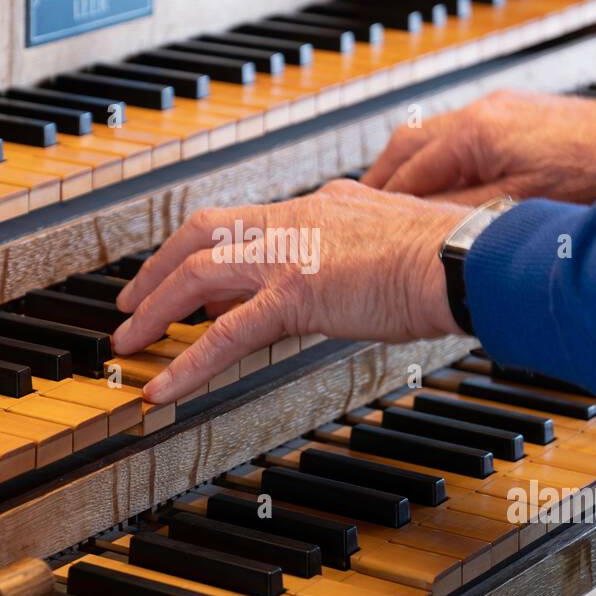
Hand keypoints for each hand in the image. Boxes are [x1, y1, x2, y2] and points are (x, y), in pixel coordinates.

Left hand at [112, 179, 470, 402]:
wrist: (466, 259)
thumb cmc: (451, 254)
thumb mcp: (396, 235)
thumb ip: (363, 245)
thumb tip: (355, 268)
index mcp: (322, 205)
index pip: (248, 223)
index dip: (210, 250)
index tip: (191, 276)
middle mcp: (296, 220)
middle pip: (201, 232)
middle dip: (158, 267)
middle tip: (132, 299)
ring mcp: (290, 256)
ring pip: (196, 274)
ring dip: (154, 309)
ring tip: (128, 342)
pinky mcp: (294, 295)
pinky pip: (223, 335)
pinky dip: (187, 364)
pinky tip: (164, 389)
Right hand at [361, 89, 595, 204]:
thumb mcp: (516, 209)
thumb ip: (457, 213)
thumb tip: (414, 226)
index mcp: (474, 131)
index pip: (404, 170)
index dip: (379, 203)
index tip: (362, 226)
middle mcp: (484, 110)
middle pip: (408, 144)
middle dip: (384, 179)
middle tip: (366, 211)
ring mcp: (506, 110)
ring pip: (436, 138)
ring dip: (416, 170)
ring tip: (405, 204)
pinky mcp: (527, 118)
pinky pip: (467, 137)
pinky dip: (447, 163)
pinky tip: (455, 187)